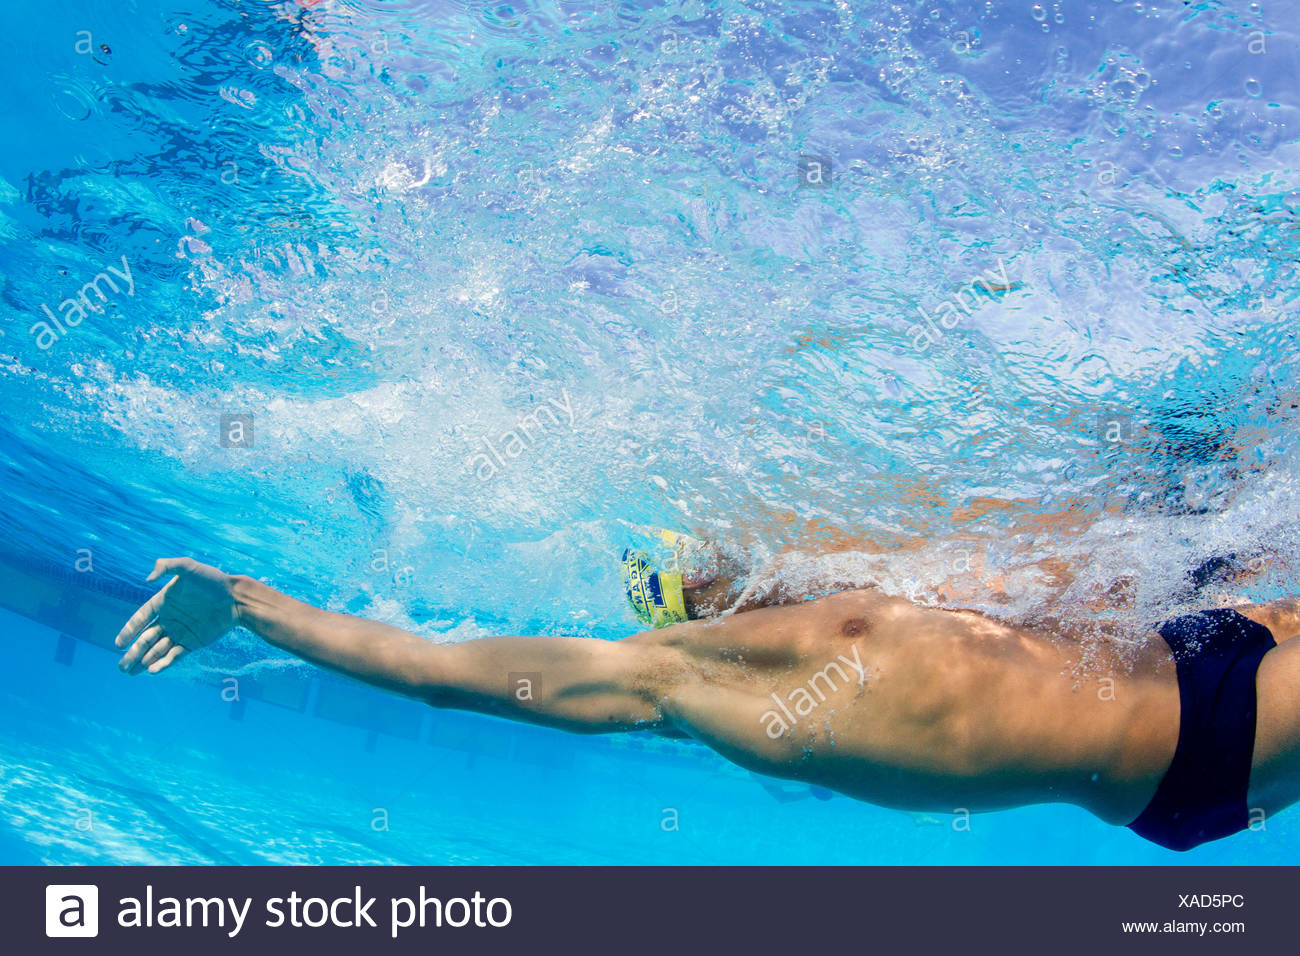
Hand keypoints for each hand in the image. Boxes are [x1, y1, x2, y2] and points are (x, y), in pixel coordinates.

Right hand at [114, 557, 239, 674]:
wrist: (236, 597)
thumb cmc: (212, 580)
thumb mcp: (189, 567)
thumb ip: (167, 566)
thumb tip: (147, 579)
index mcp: (163, 602)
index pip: (140, 619)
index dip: (129, 631)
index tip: (119, 644)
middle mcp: (169, 619)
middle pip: (146, 639)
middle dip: (132, 653)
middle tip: (120, 667)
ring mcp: (180, 632)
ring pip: (157, 649)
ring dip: (143, 661)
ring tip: (129, 672)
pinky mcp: (193, 642)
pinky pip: (175, 655)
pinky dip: (164, 663)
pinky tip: (152, 670)